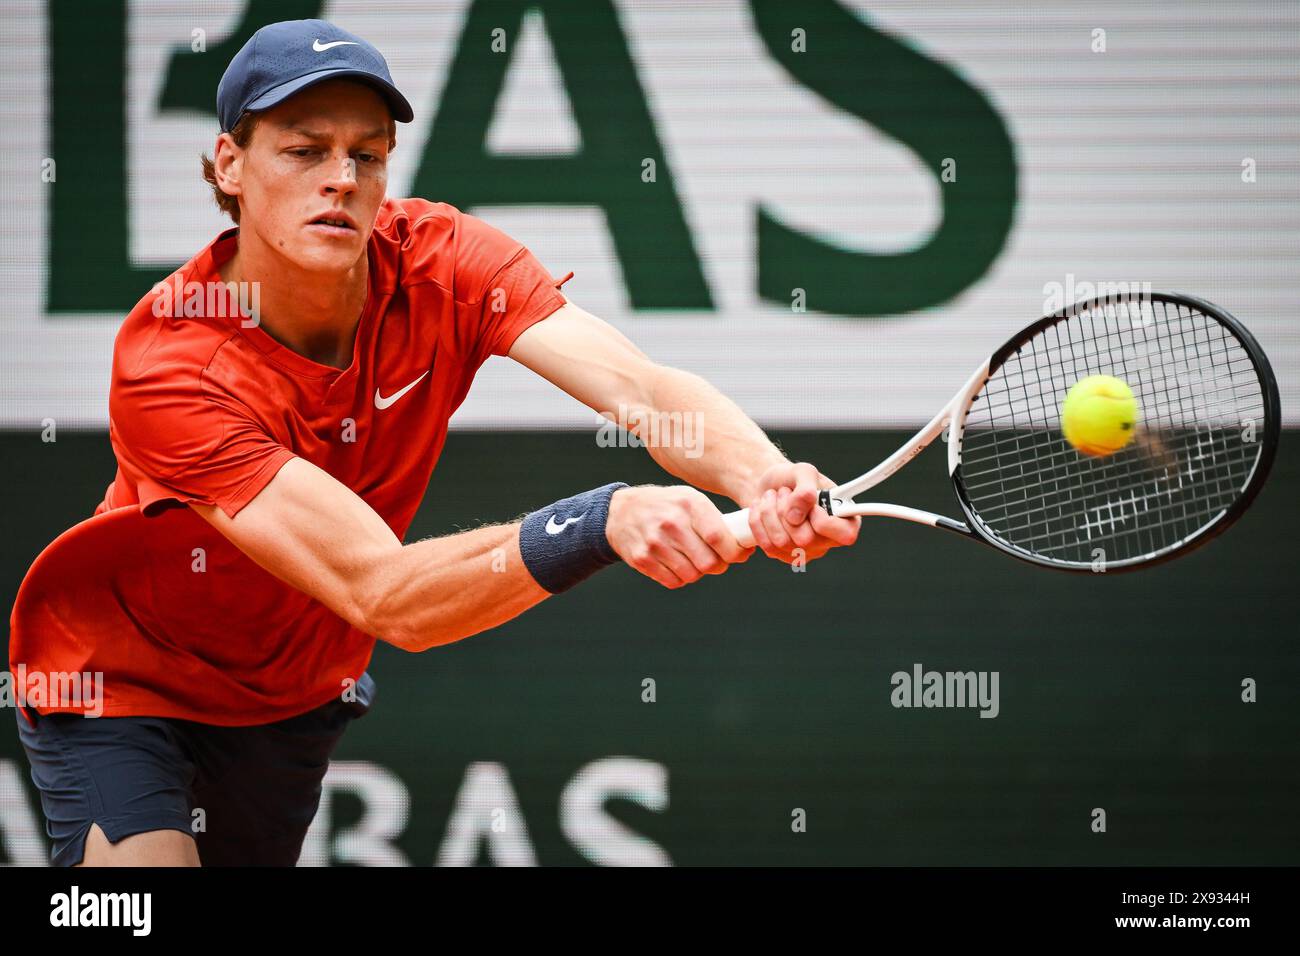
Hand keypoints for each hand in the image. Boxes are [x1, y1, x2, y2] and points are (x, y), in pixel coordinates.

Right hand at [606, 485, 753, 587]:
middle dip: (718, 566)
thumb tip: (744, 547)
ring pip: (692, 575)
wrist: (621, 512)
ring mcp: (654, 543)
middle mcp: (671, 523)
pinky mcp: (642, 559)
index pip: (719, 537)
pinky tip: (676, 563)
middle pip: (708, 562)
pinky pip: (674, 582)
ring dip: (698, 572)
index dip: (735, 552)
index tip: (739, 555)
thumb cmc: (666, 506)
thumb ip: (716, 521)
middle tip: (717, 561)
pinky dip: (680, 577)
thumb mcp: (690, 500)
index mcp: (689, 504)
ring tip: (692, 559)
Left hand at [746, 461, 860, 563]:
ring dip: (770, 512)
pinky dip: (758, 521)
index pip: (845, 535)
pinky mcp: (784, 555)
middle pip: (805, 539)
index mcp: (845, 519)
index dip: (823, 521)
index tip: (811, 504)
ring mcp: (807, 551)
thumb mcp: (803, 471)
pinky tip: (762, 509)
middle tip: (785, 492)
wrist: (769, 486)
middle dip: (787, 510)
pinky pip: (767, 545)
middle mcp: (828, 540)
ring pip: (782, 542)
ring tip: (772, 497)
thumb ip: (806, 487)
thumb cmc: (792, 479)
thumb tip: (796, 515)